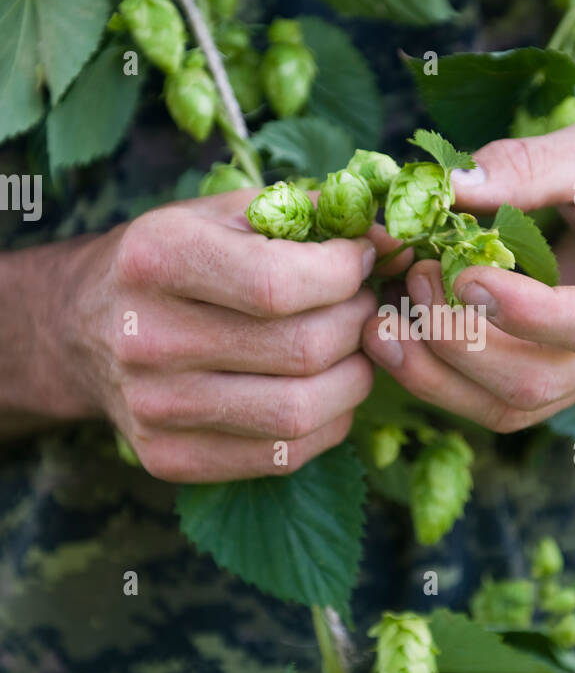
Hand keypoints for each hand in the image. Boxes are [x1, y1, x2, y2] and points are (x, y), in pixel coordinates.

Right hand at [56, 190, 380, 479]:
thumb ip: (311, 217)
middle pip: (301, 350)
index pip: (279, 284)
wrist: (83, 328)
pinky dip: (327, 423)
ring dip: (353, 378)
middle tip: (362, 305)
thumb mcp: (226, 214)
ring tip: (350, 348)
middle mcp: (146, 337)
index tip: (360, 261)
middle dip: (356, 323)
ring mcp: (154, 408)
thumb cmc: (176, 259)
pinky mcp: (168, 458)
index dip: (344, 274)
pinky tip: (324, 389)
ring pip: (300, 412)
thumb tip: (394, 240)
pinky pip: (283, 456)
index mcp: (157, 259)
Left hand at [363, 121, 574, 429]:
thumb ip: (528, 165)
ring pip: (508, 408)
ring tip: (384, 318)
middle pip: (535, 380)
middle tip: (413, 278)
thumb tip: (445, 186)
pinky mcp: (560, 387)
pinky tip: (399, 337)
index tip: (464, 274)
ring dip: (432, 372)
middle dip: (455, 340)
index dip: (525, 312)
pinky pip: (495, 406)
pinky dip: (437, 379)